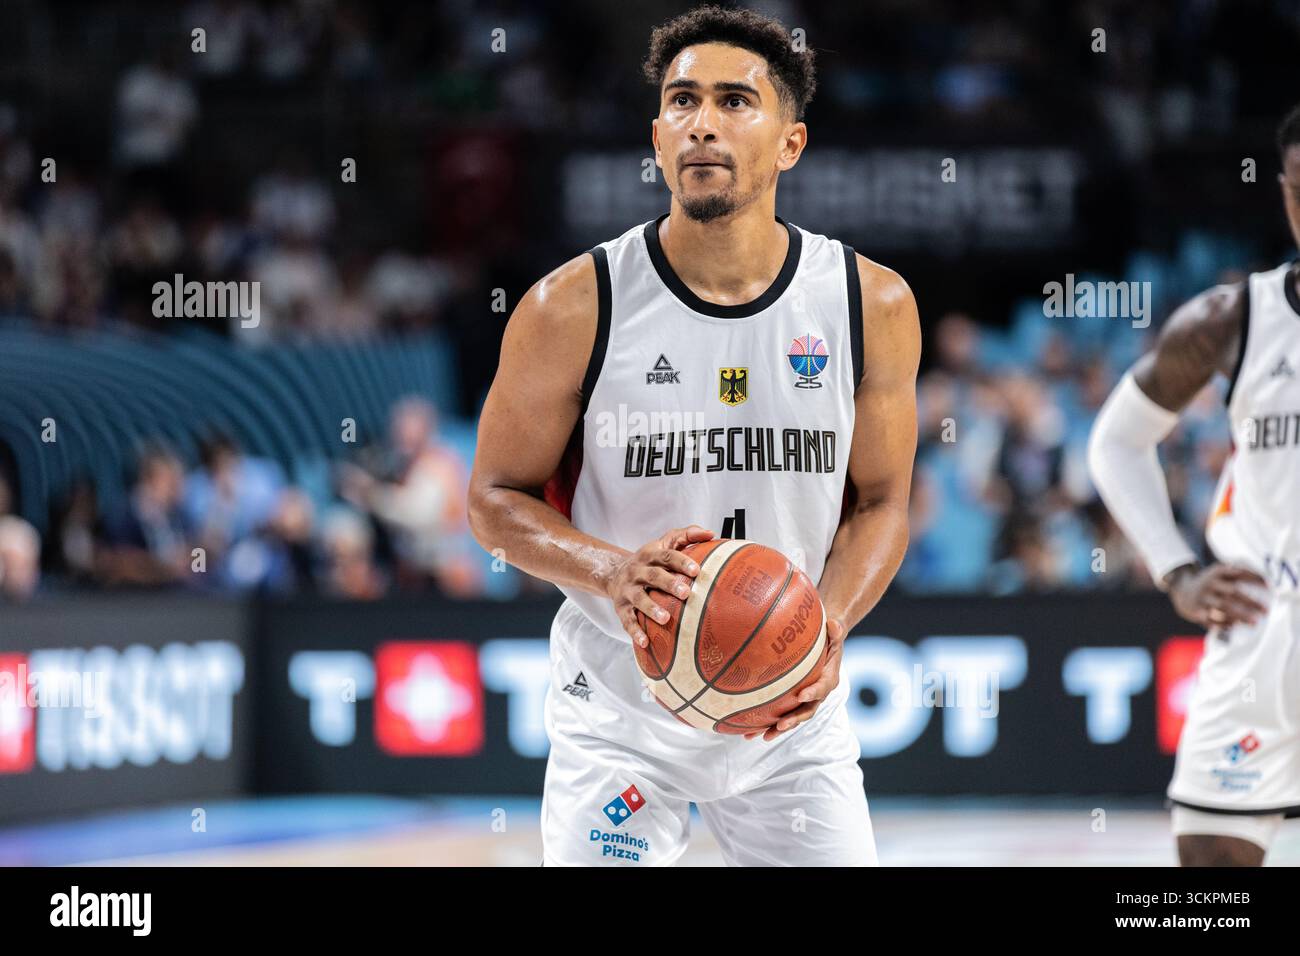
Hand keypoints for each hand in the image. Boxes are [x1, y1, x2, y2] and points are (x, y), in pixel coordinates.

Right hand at [606, 525, 713, 646]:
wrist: (614, 574)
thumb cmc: (650, 560)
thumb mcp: (664, 543)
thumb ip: (686, 535)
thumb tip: (711, 533)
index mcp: (650, 554)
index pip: (666, 555)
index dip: (681, 561)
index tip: (696, 570)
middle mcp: (637, 571)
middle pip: (653, 575)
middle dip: (669, 584)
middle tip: (686, 593)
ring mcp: (628, 590)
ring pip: (639, 599)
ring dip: (651, 608)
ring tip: (665, 618)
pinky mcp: (621, 608)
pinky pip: (627, 620)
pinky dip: (635, 632)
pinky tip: (645, 642)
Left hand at [745, 617, 844, 741]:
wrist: (825, 644)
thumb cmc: (828, 635)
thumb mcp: (834, 630)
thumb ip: (836, 629)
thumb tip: (833, 624)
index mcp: (829, 679)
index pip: (822, 689)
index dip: (813, 693)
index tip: (801, 696)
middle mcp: (816, 694)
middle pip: (806, 711)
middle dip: (793, 720)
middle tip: (781, 726)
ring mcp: (803, 700)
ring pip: (791, 717)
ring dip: (777, 728)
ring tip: (761, 736)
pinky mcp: (791, 701)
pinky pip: (778, 713)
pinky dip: (764, 723)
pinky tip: (746, 731)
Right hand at [1166, 563, 1267, 629]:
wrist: (1182, 591)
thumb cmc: (1210, 583)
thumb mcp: (1220, 573)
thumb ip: (1239, 573)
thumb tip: (1265, 582)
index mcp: (1216, 572)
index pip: (1238, 573)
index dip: (1253, 577)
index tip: (1269, 585)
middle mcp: (1209, 584)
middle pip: (1232, 592)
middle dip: (1250, 601)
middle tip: (1266, 611)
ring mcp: (1202, 598)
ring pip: (1223, 607)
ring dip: (1240, 615)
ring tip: (1255, 623)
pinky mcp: (1196, 611)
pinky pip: (1212, 619)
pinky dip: (1224, 623)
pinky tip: (1234, 626)